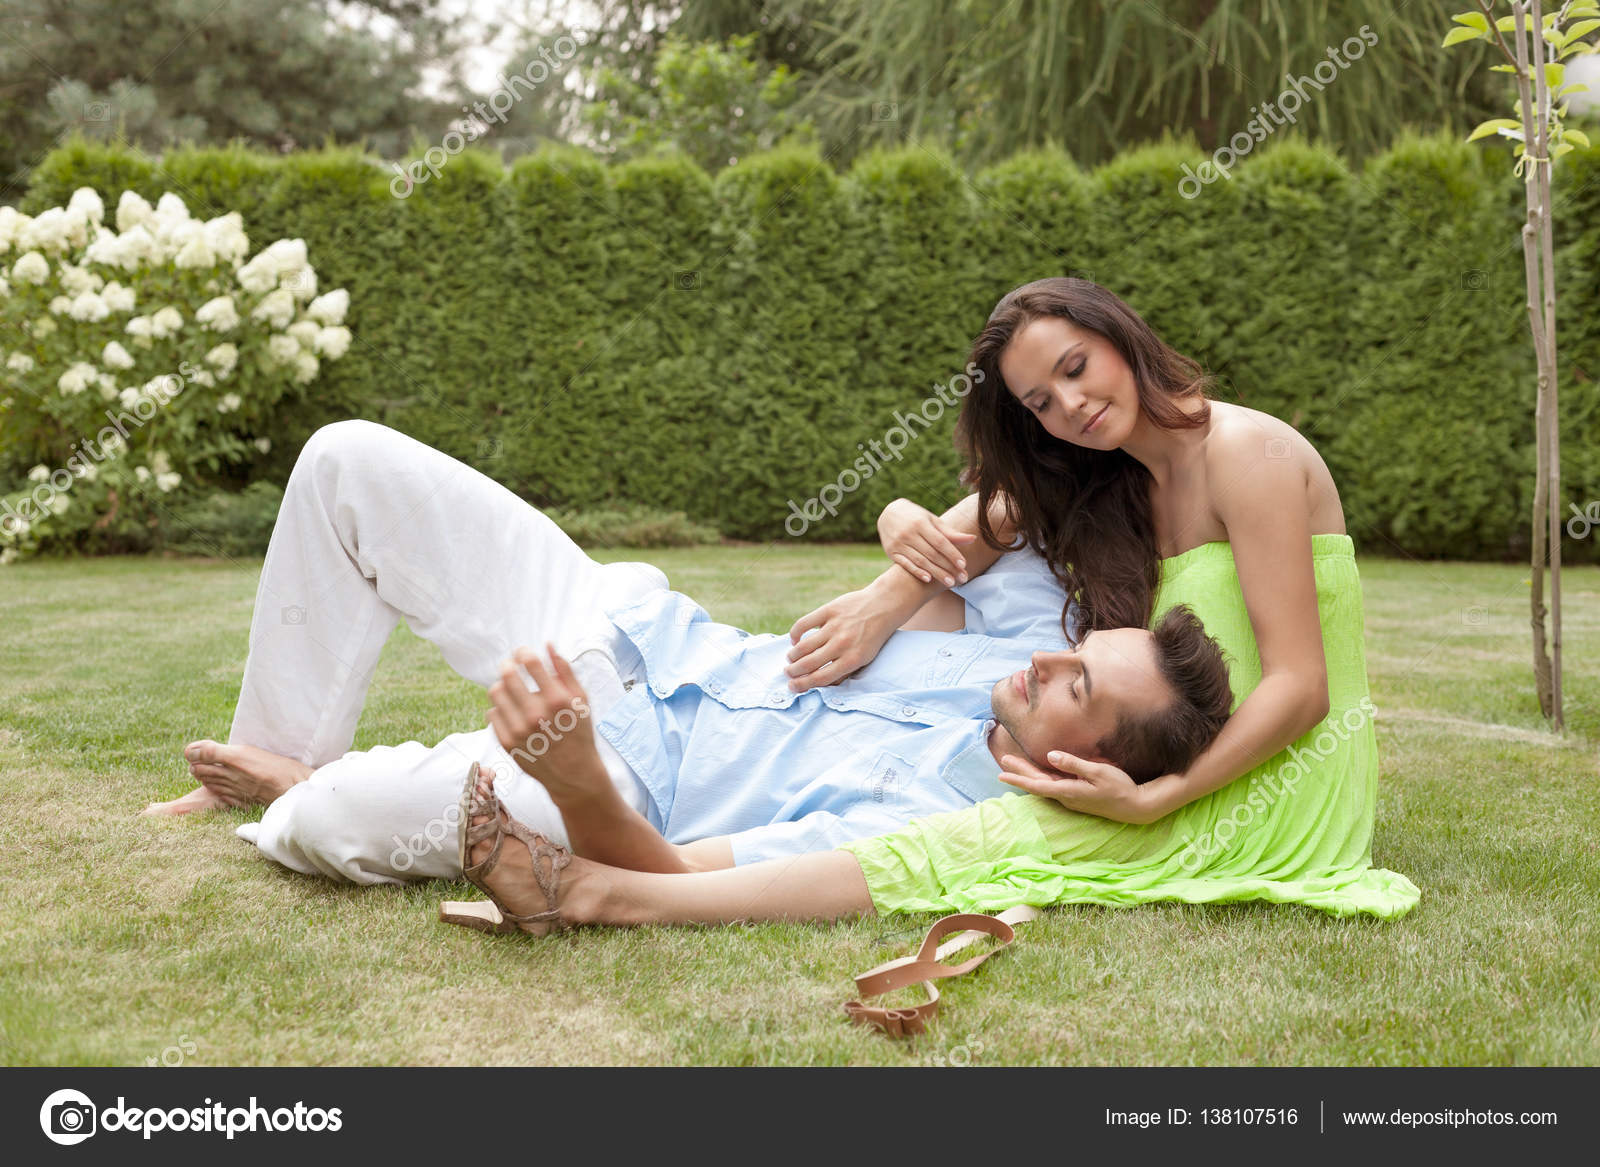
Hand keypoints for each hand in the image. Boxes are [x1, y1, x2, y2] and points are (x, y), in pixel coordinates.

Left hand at [486, 643, 602, 797]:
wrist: (573, 773)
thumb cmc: (579, 732)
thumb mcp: (581, 700)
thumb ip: (565, 671)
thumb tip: (549, 646)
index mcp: (557, 700)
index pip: (530, 663)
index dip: (523, 652)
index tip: (523, 653)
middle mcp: (535, 714)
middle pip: (507, 674)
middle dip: (508, 664)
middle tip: (511, 665)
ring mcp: (518, 730)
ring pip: (495, 692)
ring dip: (502, 686)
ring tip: (511, 690)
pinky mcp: (507, 742)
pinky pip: (492, 714)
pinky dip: (500, 708)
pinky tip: (512, 711)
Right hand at [784, 586, 901, 692]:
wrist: (883, 606)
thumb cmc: (872, 637)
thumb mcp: (865, 659)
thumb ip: (845, 672)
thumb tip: (822, 684)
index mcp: (852, 660)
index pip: (820, 678)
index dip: (802, 685)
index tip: (792, 686)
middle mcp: (842, 644)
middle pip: (808, 664)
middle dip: (793, 671)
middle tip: (788, 673)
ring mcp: (834, 626)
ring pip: (803, 646)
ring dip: (793, 655)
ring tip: (791, 659)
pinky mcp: (829, 611)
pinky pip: (804, 624)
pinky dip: (795, 634)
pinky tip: (795, 639)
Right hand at [878, 498, 977, 585]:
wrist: (888, 513)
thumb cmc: (916, 517)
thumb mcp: (931, 520)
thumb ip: (950, 533)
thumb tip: (973, 539)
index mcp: (921, 523)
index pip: (940, 541)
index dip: (952, 553)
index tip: (963, 565)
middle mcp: (909, 533)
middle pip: (932, 553)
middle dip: (948, 567)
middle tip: (962, 579)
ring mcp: (899, 543)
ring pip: (920, 561)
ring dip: (936, 573)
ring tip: (950, 582)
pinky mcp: (891, 552)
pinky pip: (905, 564)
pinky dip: (916, 572)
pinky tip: (928, 580)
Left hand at [997, 751, 1164, 823]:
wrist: (1135, 807)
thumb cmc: (1119, 787)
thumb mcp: (1098, 772)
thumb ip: (1073, 764)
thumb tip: (1050, 755)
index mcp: (1068, 791)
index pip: (1037, 785)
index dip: (1018, 779)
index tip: (1001, 774)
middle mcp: (1066, 797)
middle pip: (1037, 784)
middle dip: (1019, 772)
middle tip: (1002, 760)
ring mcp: (1071, 798)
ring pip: (1044, 785)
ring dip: (1028, 775)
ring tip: (1013, 766)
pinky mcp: (1077, 796)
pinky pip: (1053, 787)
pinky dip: (1041, 779)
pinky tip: (1037, 774)